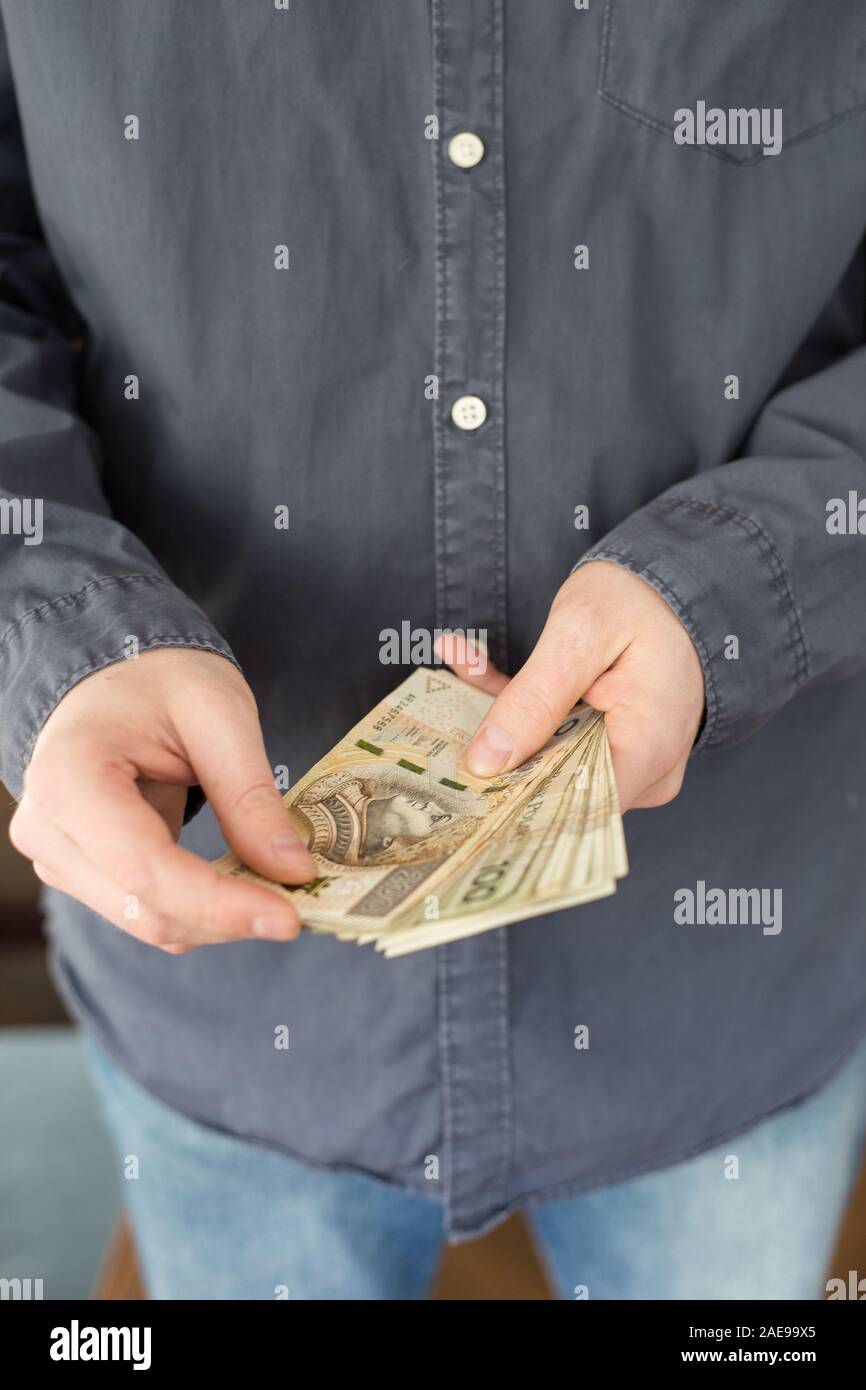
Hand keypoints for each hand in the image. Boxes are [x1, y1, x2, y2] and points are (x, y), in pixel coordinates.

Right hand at [9, 649, 314, 950]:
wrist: (115, 673)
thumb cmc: (160, 679)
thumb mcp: (220, 716)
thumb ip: (251, 797)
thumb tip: (293, 873)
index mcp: (70, 777)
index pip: (144, 868)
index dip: (218, 904)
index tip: (287, 918)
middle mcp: (46, 828)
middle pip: (144, 908)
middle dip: (228, 917)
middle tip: (300, 908)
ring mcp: (56, 856)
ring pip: (148, 922)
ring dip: (217, 919)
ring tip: (275, 890)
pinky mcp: (80, 872)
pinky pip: (147, 910)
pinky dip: (201, 908)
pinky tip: (240, 884)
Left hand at [441, 561, 704, 810]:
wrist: (684, 576)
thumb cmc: (645, 598)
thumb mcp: (581, 633)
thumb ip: (534, 697)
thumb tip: (485, 762)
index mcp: (647, 749)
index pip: (572, 807)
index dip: (511, 803)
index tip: (456, 785)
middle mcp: (645, 771)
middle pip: (554, 785)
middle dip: (493, 747)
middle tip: (434, 715)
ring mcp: (630, 761)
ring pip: (547, 758)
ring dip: (499, 713)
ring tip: (456, 658)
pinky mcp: (612, 744)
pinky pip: (557, 737)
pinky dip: (517, 703)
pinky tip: (470, 659)